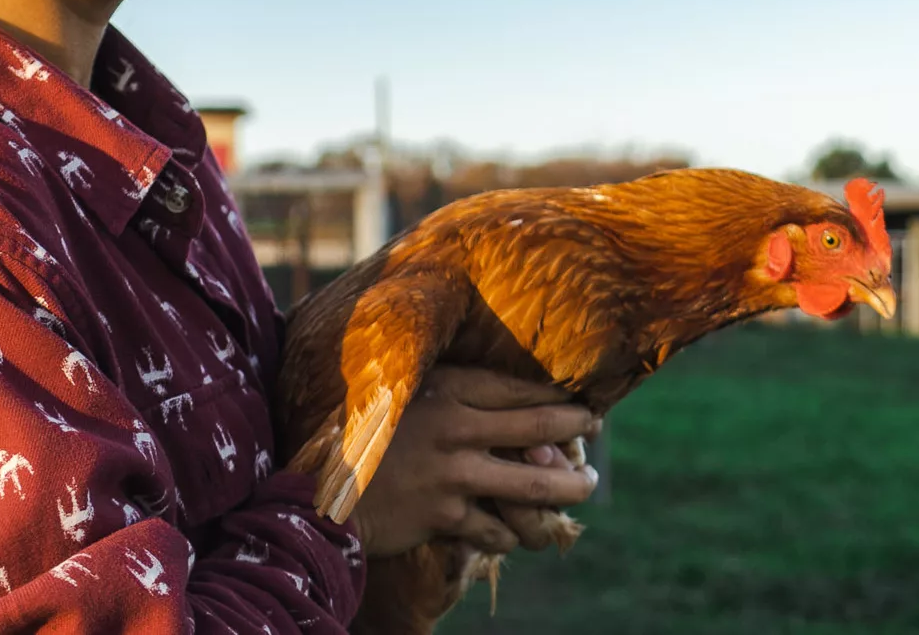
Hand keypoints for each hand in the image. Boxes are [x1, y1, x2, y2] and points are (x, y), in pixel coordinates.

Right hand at [350, 365, 598, 558]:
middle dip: (577, 428)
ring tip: (583, 486)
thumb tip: (515, 403)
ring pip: (535, 485)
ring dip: (569, 488)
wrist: (325, 491)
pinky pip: (500, 529)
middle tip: (593, 430)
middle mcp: (456, 428)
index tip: (577, 396)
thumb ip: (458, 394)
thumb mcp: (411, 396)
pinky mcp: (445, 516)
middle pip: (541, 426)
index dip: (557, 393)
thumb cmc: (371, 436)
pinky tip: (522, 528)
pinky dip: (516, 532)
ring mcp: (453, 475)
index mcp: (447, 390)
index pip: (520, 387)